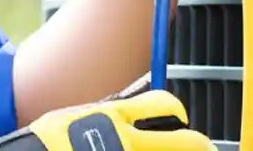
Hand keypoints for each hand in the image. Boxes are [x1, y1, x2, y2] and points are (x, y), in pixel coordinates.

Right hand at [0, 88, 213, 150]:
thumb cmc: (46, 142)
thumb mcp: (75, 117)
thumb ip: (108, 113)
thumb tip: (130, 107)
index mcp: (114, 117)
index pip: (163, 105)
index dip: (178, 111)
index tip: (183, 118)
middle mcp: (126, 140)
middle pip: (184, 142)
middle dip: (201, 146)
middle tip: (206, 148)